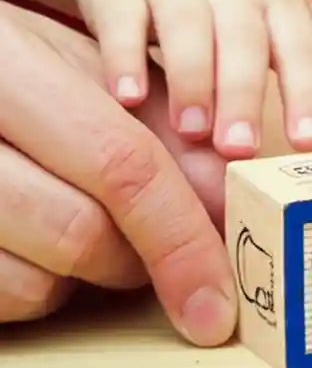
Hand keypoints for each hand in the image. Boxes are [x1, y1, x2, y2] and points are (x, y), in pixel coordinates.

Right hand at [0, 1, 233, 343]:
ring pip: (38, 281)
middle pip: (82, 233)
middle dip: (143, 256)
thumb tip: (234, 209)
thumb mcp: (95, 74)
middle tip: (160, 242)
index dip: (184, 236)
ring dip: (88, 273)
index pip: (122, 167)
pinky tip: (36, 239)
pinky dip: (38, 285)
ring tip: (85, 218)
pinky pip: (4, 298)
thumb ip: (169, 133)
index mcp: (11, 68)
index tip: (222, 298)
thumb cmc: (25, 70)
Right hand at [74, 0, 311, 159]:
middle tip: (242, 150)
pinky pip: (121, 20)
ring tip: (192, 133)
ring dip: (192, 79)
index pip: (301, 48)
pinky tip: (128, 98)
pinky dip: (122, 57)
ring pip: (186, 28)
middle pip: (244, 41)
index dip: (307, 94)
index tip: (311, 143)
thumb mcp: (285, 19)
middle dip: (245, 95)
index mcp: (279, 1)